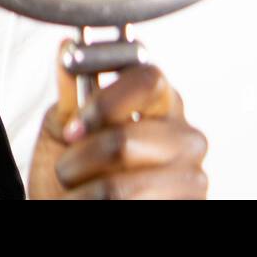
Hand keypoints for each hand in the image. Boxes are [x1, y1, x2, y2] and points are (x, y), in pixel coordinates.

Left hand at [28, 37, 207, 198]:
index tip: (75, 125)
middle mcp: (186, 138)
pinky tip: (96, 203)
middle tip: (69, 167)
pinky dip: (91, 206)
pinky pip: (123, 207)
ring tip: (81, 190)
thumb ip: (71, 92)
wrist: (73, 209)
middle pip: (123, 140)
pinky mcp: (190, 208)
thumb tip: (68, 47)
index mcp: (162, 103)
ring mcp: (192, 180)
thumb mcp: (64, 128)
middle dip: (81, 157)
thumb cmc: (75, 174)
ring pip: (118, 187)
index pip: (147, 79)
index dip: (104, 102)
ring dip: (83, 190)